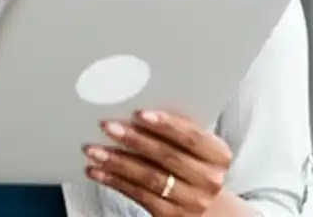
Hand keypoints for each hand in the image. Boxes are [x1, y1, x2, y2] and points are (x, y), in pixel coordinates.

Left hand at [84, 110, 231, 215]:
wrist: (207, 207)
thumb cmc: (194, 165)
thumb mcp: (197, 147)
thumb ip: (178, 129)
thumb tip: (138, 107)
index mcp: (218, 155)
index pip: (191, 137)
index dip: (166, 125)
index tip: (139, 113)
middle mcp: (209, 180)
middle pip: (167, 157)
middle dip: (134, 140)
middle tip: (108, 126)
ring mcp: (191, 201)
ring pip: (149, 178)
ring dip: (117, 162)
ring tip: (94, 149)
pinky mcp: (170, 216)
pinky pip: (138, 195)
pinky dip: (114, 181)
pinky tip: (97, 170)